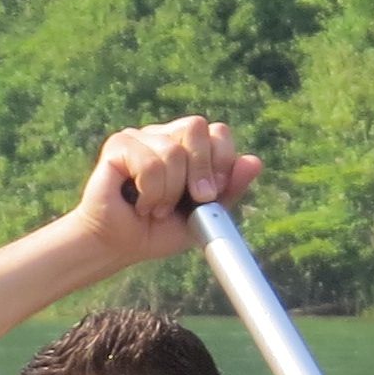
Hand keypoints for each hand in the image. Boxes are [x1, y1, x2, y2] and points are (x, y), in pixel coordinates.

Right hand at [63, 117, 260, 266]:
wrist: (119, 247)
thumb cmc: (158, 231)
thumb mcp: (205, 214)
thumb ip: (230, 189)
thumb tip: (255, 161)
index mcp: (189, 147)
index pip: (217, 132)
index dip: (221, 159)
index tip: (211, 193)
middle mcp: (165, 135)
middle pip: (197, 127)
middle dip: (201, 169)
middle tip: (193, 199)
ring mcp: (141, 137)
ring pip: (172, 151)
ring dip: (169, 192)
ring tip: (155, 209)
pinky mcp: (118, 146)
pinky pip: (148, 163)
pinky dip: (150, 192)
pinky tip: (138, 204)